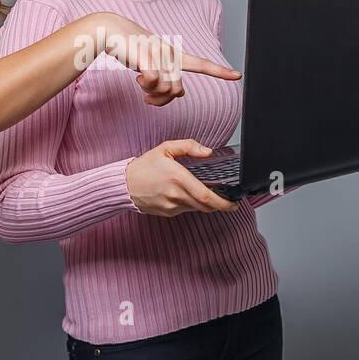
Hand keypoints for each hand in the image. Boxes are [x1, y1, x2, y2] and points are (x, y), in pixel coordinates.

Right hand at [99, 14, 240, 105]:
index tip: (237, 75)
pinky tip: (137, 82)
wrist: (110, 30)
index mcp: (174, 55)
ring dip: (153, 95)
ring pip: (167, 89)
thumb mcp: (151, 63)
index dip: (220, 71)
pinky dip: (145, 87)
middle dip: (163, 100)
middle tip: (148, 99)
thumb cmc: (130, 48)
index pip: (201, 63)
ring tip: (141, 87)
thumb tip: (181, 94)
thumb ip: (167, 77)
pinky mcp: (146, 57)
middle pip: (177, 89)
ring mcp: (159, 54)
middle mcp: (170, 54)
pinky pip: (153, 82)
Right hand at [126, 139, 241, 215]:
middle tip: (230, 203)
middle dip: (221, 206)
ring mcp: (171, 206)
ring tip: (209, 195)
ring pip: (197, 208)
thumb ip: (188, 146)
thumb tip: (207, 151)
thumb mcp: (165, 148)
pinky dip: (191, 204)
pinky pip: (185, 210)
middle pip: (205, 206)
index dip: (223, 202)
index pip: (206, 196)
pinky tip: (187, 195)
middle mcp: (176, 195)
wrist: (124, 184)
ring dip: (205, 204)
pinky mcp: (167, 213)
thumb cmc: (144, 166)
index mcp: (178, 178)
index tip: (234, 202)